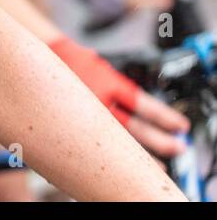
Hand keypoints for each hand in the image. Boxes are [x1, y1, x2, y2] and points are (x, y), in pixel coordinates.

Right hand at [49, 36, 188, 157]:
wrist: (39, 55)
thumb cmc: (69, 59)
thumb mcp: (99, 66)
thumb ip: (115, 84)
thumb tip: (137, 104)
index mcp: (108, 83)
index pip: (144, 104)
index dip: (165, 117)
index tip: (179, 126)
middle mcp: (98, 101)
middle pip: (136, 128)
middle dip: (160, 141)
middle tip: (176, 148)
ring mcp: (84, 115)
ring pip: (118, 141)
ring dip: (141, 154)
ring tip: (159, 164)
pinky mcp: (71, 124)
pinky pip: (92, 144)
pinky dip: (110, 153)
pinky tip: (119, 162)